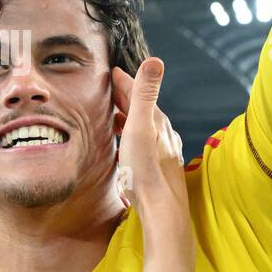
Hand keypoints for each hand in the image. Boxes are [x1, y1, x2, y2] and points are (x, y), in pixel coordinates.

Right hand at [113, 59, 192, 260]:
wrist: (161, 210)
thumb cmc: (147, 171)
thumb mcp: (141, 127)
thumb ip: (146, 94)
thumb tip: (155, 60)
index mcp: (158, 121)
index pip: (138, 93)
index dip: (124, 80)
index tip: (111, 71)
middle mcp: (163, 134)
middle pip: (142, 109)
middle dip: (125, 97)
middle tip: (107, 89)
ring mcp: (162, 152)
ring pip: (143, 128)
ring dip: (127, 118)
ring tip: (112, 116)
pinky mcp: (159, 169)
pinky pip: (143, 145)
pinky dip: (131, 137)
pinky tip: (128, 146)